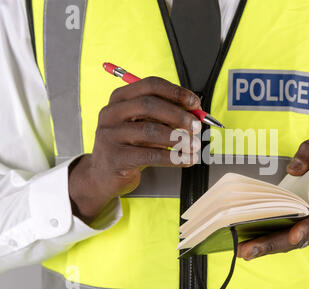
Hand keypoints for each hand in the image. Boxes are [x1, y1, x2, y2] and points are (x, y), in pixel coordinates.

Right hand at [69, 77, 201, 223]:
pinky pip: (150, 155)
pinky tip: (186, 160)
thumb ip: (166, 116)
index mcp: (120, 98)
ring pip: (150, 131)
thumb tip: (195, 113)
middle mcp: (111, 113)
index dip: (176, 92)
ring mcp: (110, 135)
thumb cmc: (129, 146)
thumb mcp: (145, 125)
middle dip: (178, 115)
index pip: (150, 85)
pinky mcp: (115, 157)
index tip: (195, 103)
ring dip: (179, 138)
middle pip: (149, 105)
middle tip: (197, 126)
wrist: (103, 175)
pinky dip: (174, 158)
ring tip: (194, 146)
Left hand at [237, 133, 308, 259]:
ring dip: (268, 248)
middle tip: (246, 252)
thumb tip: (292, 169)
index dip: (308, 228)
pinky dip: (274, 243)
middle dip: (272, 245)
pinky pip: (292, 240)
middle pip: (299, 238)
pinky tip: (253, 246)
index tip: (295, 236)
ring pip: (293, 243)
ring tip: (244, 252)